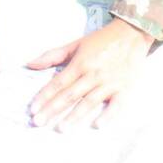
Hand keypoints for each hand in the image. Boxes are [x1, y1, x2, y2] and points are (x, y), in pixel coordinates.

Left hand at [27, 19, 152, 131]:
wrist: (132, 33)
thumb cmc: (101, 40)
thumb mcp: (76, 44)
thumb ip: (52, 55)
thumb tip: (30, 64)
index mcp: (80, 63)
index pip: (58, 83)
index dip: (44, 96)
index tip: (33, 109)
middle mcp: (93, 74)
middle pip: (70, 95)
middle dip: (53, 109)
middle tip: (39, 122)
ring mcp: (109, 82)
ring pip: (89, 102)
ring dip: (75, 116)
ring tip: (61, 128)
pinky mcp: (124, 88)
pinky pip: (116, 105)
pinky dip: (108, 115)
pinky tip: (97, 125)